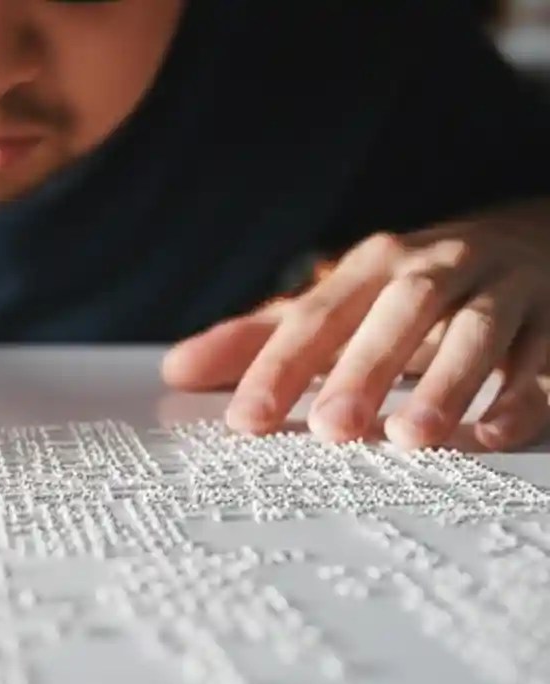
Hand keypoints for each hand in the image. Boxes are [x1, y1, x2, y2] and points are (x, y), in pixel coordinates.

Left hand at [163, 212, 549, 450]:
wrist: (532, 239)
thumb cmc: (412, 290)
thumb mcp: (339, 304)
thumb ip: (262, 339)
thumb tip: (177, 369)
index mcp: (374, 266)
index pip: (317, 317)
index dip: (279, 367)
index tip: (246, 421)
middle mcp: (437, 269)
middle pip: (398, 314)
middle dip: (364, 371)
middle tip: (332, 431)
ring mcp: (503, 289)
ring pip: (479, 332)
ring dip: (448, 383)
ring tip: (415, 438)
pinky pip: (544, 356)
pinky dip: (525, 394)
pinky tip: (495, 434)